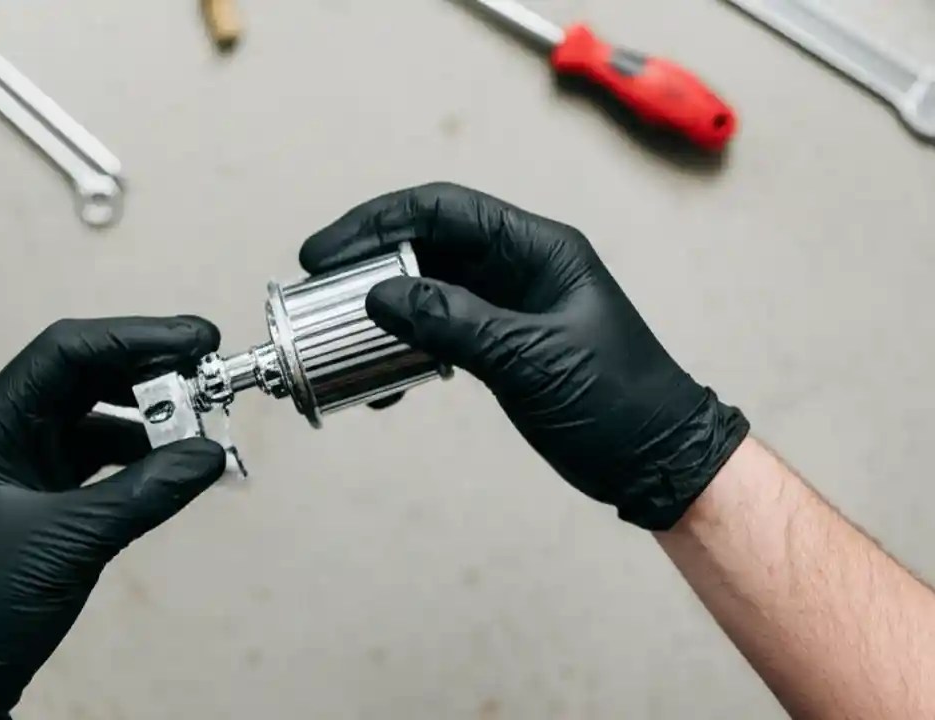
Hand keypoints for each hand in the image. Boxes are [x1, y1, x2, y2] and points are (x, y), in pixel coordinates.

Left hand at [0, 317, 225, 718]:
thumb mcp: (72, 540)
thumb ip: (146, 491)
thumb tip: (207, 455)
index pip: (66, 352)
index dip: (134, 337)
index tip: (191, 339)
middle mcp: (5, 432)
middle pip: (84, 374)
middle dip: (148, 368)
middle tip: (205, 365)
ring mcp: (25, 462)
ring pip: (96, 412)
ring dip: (147, 411)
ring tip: (198, 416)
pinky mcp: (45, 493)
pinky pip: (101, 453)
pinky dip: (140, 451)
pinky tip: (174, 458)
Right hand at [301, 183, 747, 529]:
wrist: (657, 462)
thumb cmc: (617, 402)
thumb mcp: (530, 360)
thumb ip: (452, 322)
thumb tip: (379, 295)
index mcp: (539, 249)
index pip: (444, 210)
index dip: (378, 221)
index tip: (326, 251)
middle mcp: (520, 267)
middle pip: (427, 244)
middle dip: (369, 263)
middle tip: (317, 289)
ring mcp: (508, 306)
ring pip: (426, 289)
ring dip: (382, 310)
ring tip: (337, 335)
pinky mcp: (500, 345)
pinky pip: (437, 332)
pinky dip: (405, 351)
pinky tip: (382, 386)